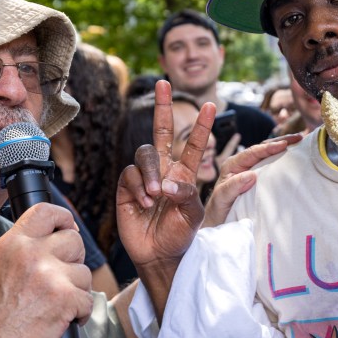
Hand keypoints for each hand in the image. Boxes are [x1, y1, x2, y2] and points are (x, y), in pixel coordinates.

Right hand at [0, 203, 91, 337]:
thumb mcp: (2, 267)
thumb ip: (28, 248)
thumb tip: (64, 232)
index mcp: (13, 243)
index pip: (46, 211)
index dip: (64, 219)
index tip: (68, 230)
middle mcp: (29, 253)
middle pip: (74, 241)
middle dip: (73, 262)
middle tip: (58, 281)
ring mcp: (48, 274)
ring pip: (84, 273)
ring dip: (76, 291)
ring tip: (54, 305)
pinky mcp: (64, 297)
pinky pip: (88, 299)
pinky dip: (80, 313)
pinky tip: (61, 319)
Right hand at [116, 80, 212, 271]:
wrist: (158, 254)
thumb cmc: (179, 234)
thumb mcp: (193, 215)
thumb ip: (186, 195)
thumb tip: (168, 183)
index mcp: (185, 173)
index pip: (194, 144)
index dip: (201, 125)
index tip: (210, 105)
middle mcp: (165, 170)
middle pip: (161, 131)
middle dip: (163, 107)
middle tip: (165, 83)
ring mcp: (145, 177)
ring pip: (145, 154)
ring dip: (151, 173)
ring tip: (156, 196)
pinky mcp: (127, 187)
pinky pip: (129, 175)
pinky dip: (138, 187)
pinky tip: (145, 204)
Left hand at [203, 133, 303, 226]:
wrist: (219, 218)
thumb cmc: (219, 208)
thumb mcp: (223, 197)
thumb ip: (233, 186)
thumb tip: (251, 175)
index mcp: (233, 164)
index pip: (253, 152)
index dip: (269, 147)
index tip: (284, 145)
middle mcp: (242, 163)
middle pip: (263, 148)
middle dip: (281, 141)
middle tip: (299, 138)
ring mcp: (250, 168)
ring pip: (268, 154)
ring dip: (284, 147)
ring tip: (300, 142)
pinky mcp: (257, 175)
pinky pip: (270, 164)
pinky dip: (282, 158)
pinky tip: (293, 157)